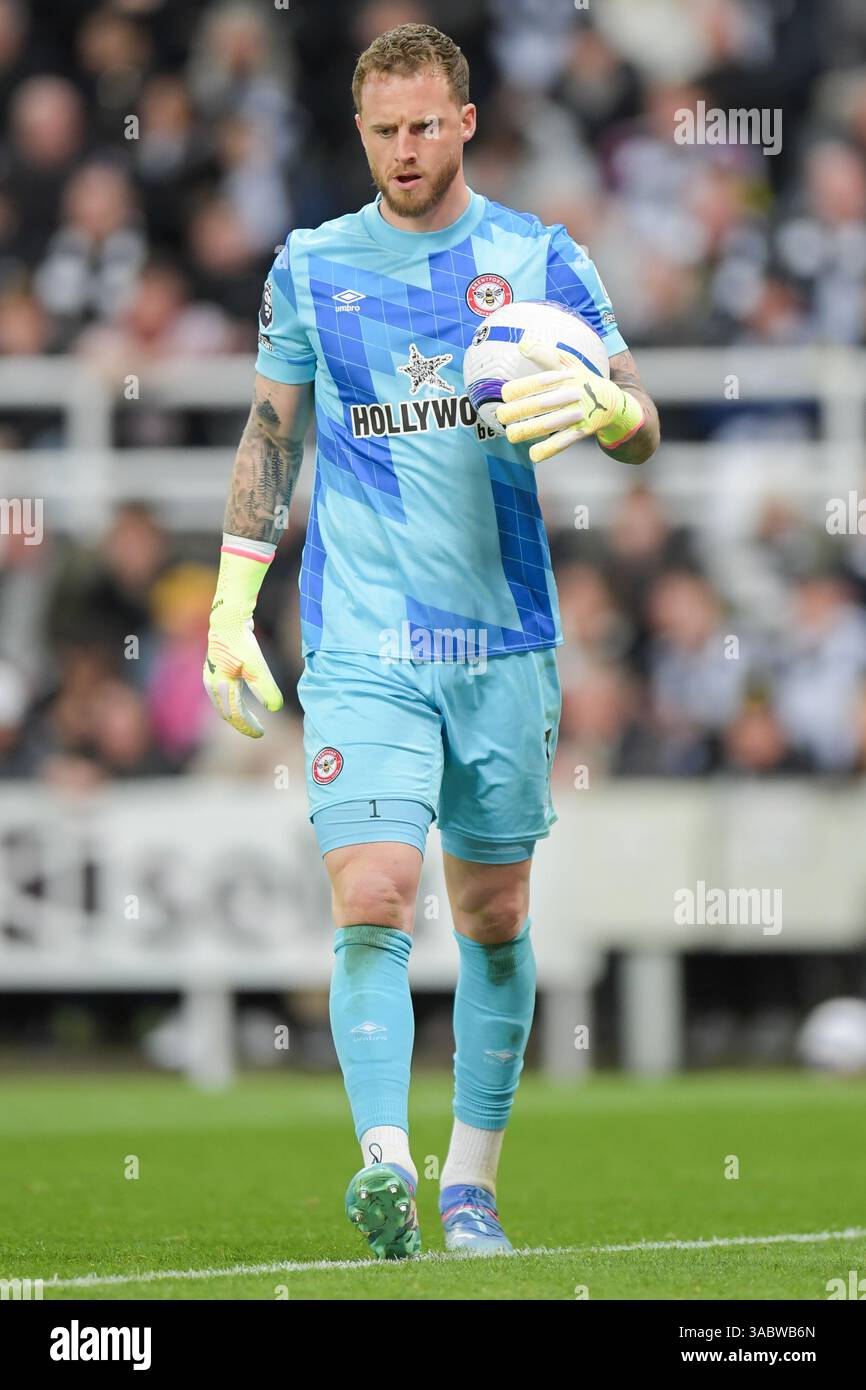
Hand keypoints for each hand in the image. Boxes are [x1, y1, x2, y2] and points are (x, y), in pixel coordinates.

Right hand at [203, 549, 282, 737]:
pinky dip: (232, 702)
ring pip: (223, 703)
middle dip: (241, 724)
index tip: (261, 734)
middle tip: (257, 731)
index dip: (248, 727)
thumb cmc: (241, 641)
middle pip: (226, 712)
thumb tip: (275, 708)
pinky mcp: (214, 668)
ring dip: (235, 714)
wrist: (227, 618)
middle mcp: (212, 683)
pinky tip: (241, 699)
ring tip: (249, 720)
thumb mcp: (256, 666)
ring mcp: (211, 675)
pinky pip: (222, 693)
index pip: (235, 715)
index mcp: (220, 686)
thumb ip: (265, 688)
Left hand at [495, 336, 643, 463]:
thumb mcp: (568, 363)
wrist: (611, 401)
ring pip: (548, 425)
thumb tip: (522, 344)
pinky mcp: (581, 431)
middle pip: (539, 404)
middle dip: (517, 411)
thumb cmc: (582, 380)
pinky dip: (548, 449)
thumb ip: (544, 354)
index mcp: (564, 377)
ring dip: (527, 431)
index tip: (505, 394)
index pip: (538, 382)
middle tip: (501, 416)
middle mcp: (570, 395)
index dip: (518, 389)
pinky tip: (534, 454)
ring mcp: (576, 415)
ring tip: (511, 434)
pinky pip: (563, 442)